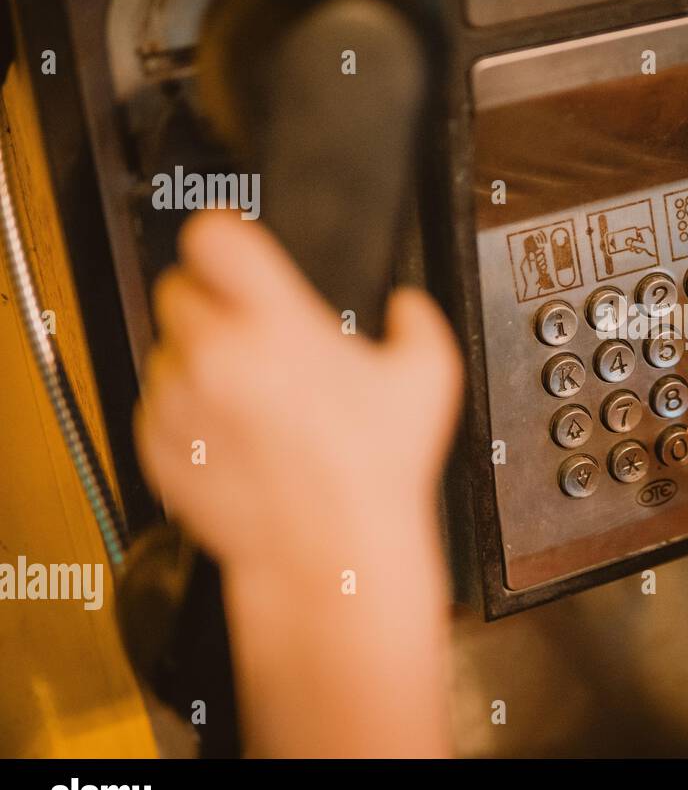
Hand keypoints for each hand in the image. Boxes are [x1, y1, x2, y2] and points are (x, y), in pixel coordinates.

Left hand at [134, 208, 462, 582]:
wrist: (332, 553)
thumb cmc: (375, 472)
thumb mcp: (429, 380)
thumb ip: (419, 321)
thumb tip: (406, 306)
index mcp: (276, 324)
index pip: (211, 235)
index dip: (225, 237)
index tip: (235, 250)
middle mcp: (217, 355)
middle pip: (179, 288)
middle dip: (213, 304)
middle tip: (252, 334)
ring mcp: (181, 403)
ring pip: (165, 350)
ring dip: (196, 361)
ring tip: (249, 396)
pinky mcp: (158, 447)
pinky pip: (156, 407)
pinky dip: (184, 414)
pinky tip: (234, 434)